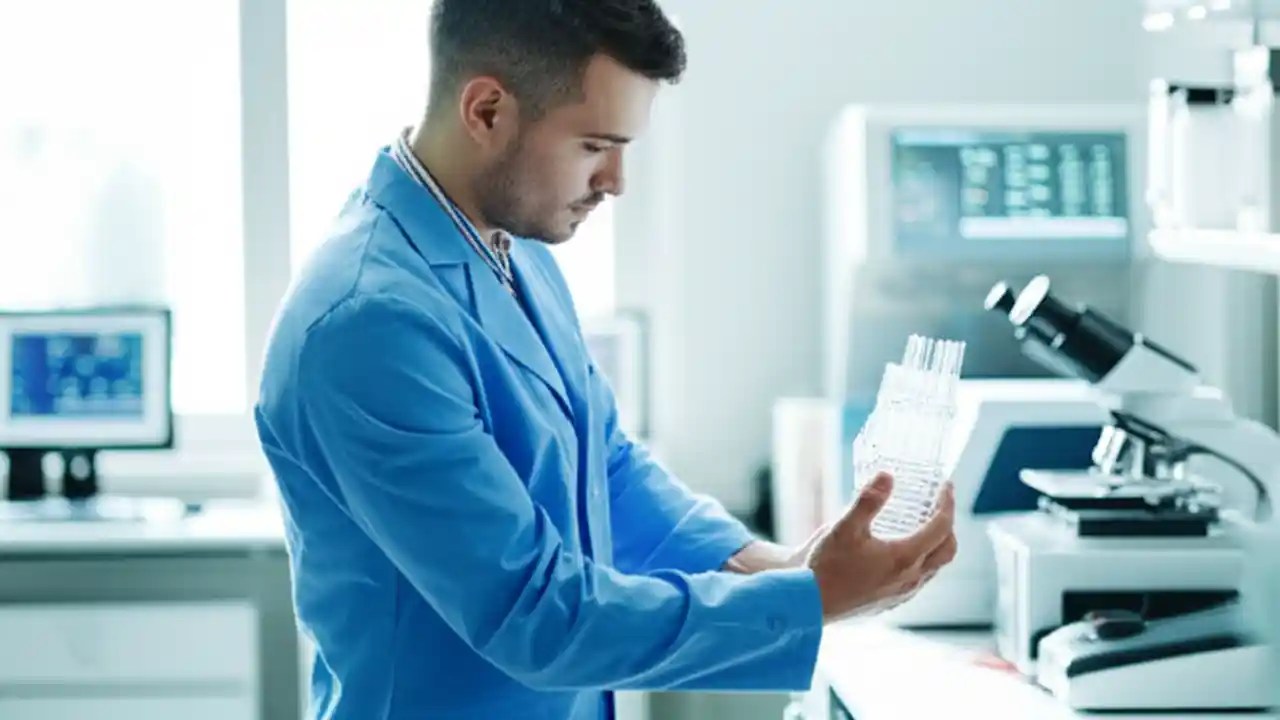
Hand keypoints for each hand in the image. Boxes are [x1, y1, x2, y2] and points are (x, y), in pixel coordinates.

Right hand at [806, 472, 956, 622]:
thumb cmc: (825, 566)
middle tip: (939, 506)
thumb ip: (868, 501)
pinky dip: (923, 561)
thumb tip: (887, 476)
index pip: (941, 528)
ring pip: (935, 567)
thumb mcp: (844, 528)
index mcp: (904, 558)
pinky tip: (903, 552)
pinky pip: (920, 580)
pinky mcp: (891, 602)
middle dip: (949, 526)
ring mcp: (902, 593)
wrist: (807, 602)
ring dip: (937, 545)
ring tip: (924, 526)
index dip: (947, 504)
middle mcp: (909, 579)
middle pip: (947, 550)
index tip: (945, 487)